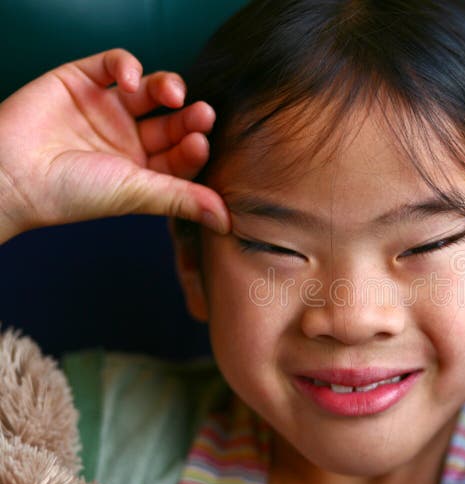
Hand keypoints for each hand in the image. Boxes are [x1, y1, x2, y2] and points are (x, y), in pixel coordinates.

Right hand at [0, 49, 229, 243]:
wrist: (11, 175)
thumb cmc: (72, 192)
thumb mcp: (136, 194)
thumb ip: (183, 200)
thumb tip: (228, 223)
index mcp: (144, 170)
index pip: (182, 155)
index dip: (195, 147)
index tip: (201, 143)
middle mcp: (129, 139)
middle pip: (172, 121)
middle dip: (190, 117)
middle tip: (203, 114)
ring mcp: (107, 110)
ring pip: (151, 90)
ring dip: (169, 87)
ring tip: (173, 94)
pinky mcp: (82, 81)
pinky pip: (114, 64)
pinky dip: (128, 65)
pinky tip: (131, 80)